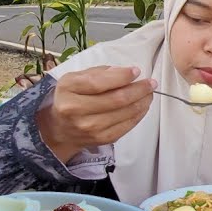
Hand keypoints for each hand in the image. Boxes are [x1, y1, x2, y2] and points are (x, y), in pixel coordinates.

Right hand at [36, 66, 155, 162]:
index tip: (136, 71)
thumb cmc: (71, 97)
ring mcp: (89, 128)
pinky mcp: (101, 139)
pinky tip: (143, 106)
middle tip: (151, 83)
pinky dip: (138, 114)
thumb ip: (99, 73)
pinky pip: (126, 126)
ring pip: (124, 113)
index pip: (99, 83)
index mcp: (69, 89)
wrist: (60, 128)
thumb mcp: (76, 78)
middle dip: (139, 89)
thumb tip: (125, 72)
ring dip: (142, 102)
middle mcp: (77, 110)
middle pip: (116, 99)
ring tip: (149, 93)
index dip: (122, 76)